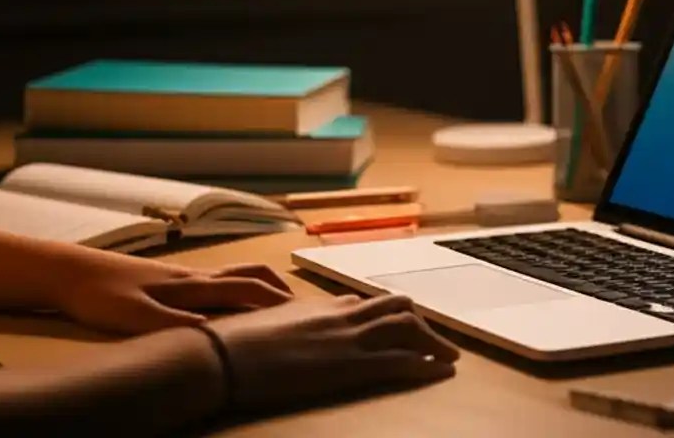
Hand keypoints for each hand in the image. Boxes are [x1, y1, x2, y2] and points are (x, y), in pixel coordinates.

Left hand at [53, 253, 293, 334]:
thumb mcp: (134, 317)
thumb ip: (175, 324)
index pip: (248, 289)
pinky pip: (220, 279)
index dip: (278, 302)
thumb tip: (216, 333)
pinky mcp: (171, 279)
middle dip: (281, 290)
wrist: (69, 272)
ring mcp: (184, 274)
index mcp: (192, 285)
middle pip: (251, 274)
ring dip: (263, 284)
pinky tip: (233, 301)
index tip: (305, 315)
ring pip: (237, 272)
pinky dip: (241, 287)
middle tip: (304, 309)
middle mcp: (195, 276)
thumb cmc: (99, 295)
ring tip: (277, 303)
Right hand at [207, 293, 459, 410]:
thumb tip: (284, 325)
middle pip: (395, 308)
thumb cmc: (233, 343)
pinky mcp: (349, 366)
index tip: (399, 321)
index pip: (363, 302)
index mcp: (318, 306)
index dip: (386, 312)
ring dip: (434, 341)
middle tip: (436, 338)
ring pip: (407, 328)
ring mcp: (347, 339)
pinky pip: (400, 361)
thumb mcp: (263, 323)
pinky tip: (440, 371)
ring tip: (451, 356)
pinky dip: (426, 364)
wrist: (223, 356)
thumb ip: (284, 322)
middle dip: (420, 321)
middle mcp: (340, 316)